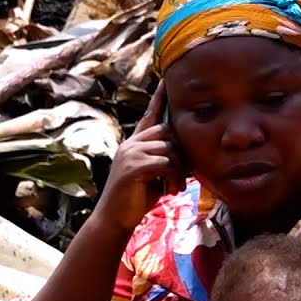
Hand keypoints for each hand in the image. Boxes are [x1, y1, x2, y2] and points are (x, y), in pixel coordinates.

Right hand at [95, 83, 185, 232]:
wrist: (114, 220)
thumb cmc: (136, 199)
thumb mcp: (153, 175)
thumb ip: (165, 160)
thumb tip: (186, 155)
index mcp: (135, 144)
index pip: (150, 116)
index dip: (159, 98)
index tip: (166, 80)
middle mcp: (131, 144)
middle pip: (167, 132)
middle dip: (181, 153)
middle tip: (184, 175)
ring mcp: (130, 154)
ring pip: (169, 149)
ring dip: (179, 170)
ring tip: (175, 188)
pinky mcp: (132, 167)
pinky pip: (165, 163)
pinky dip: (173, 177)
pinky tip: (170, 190)